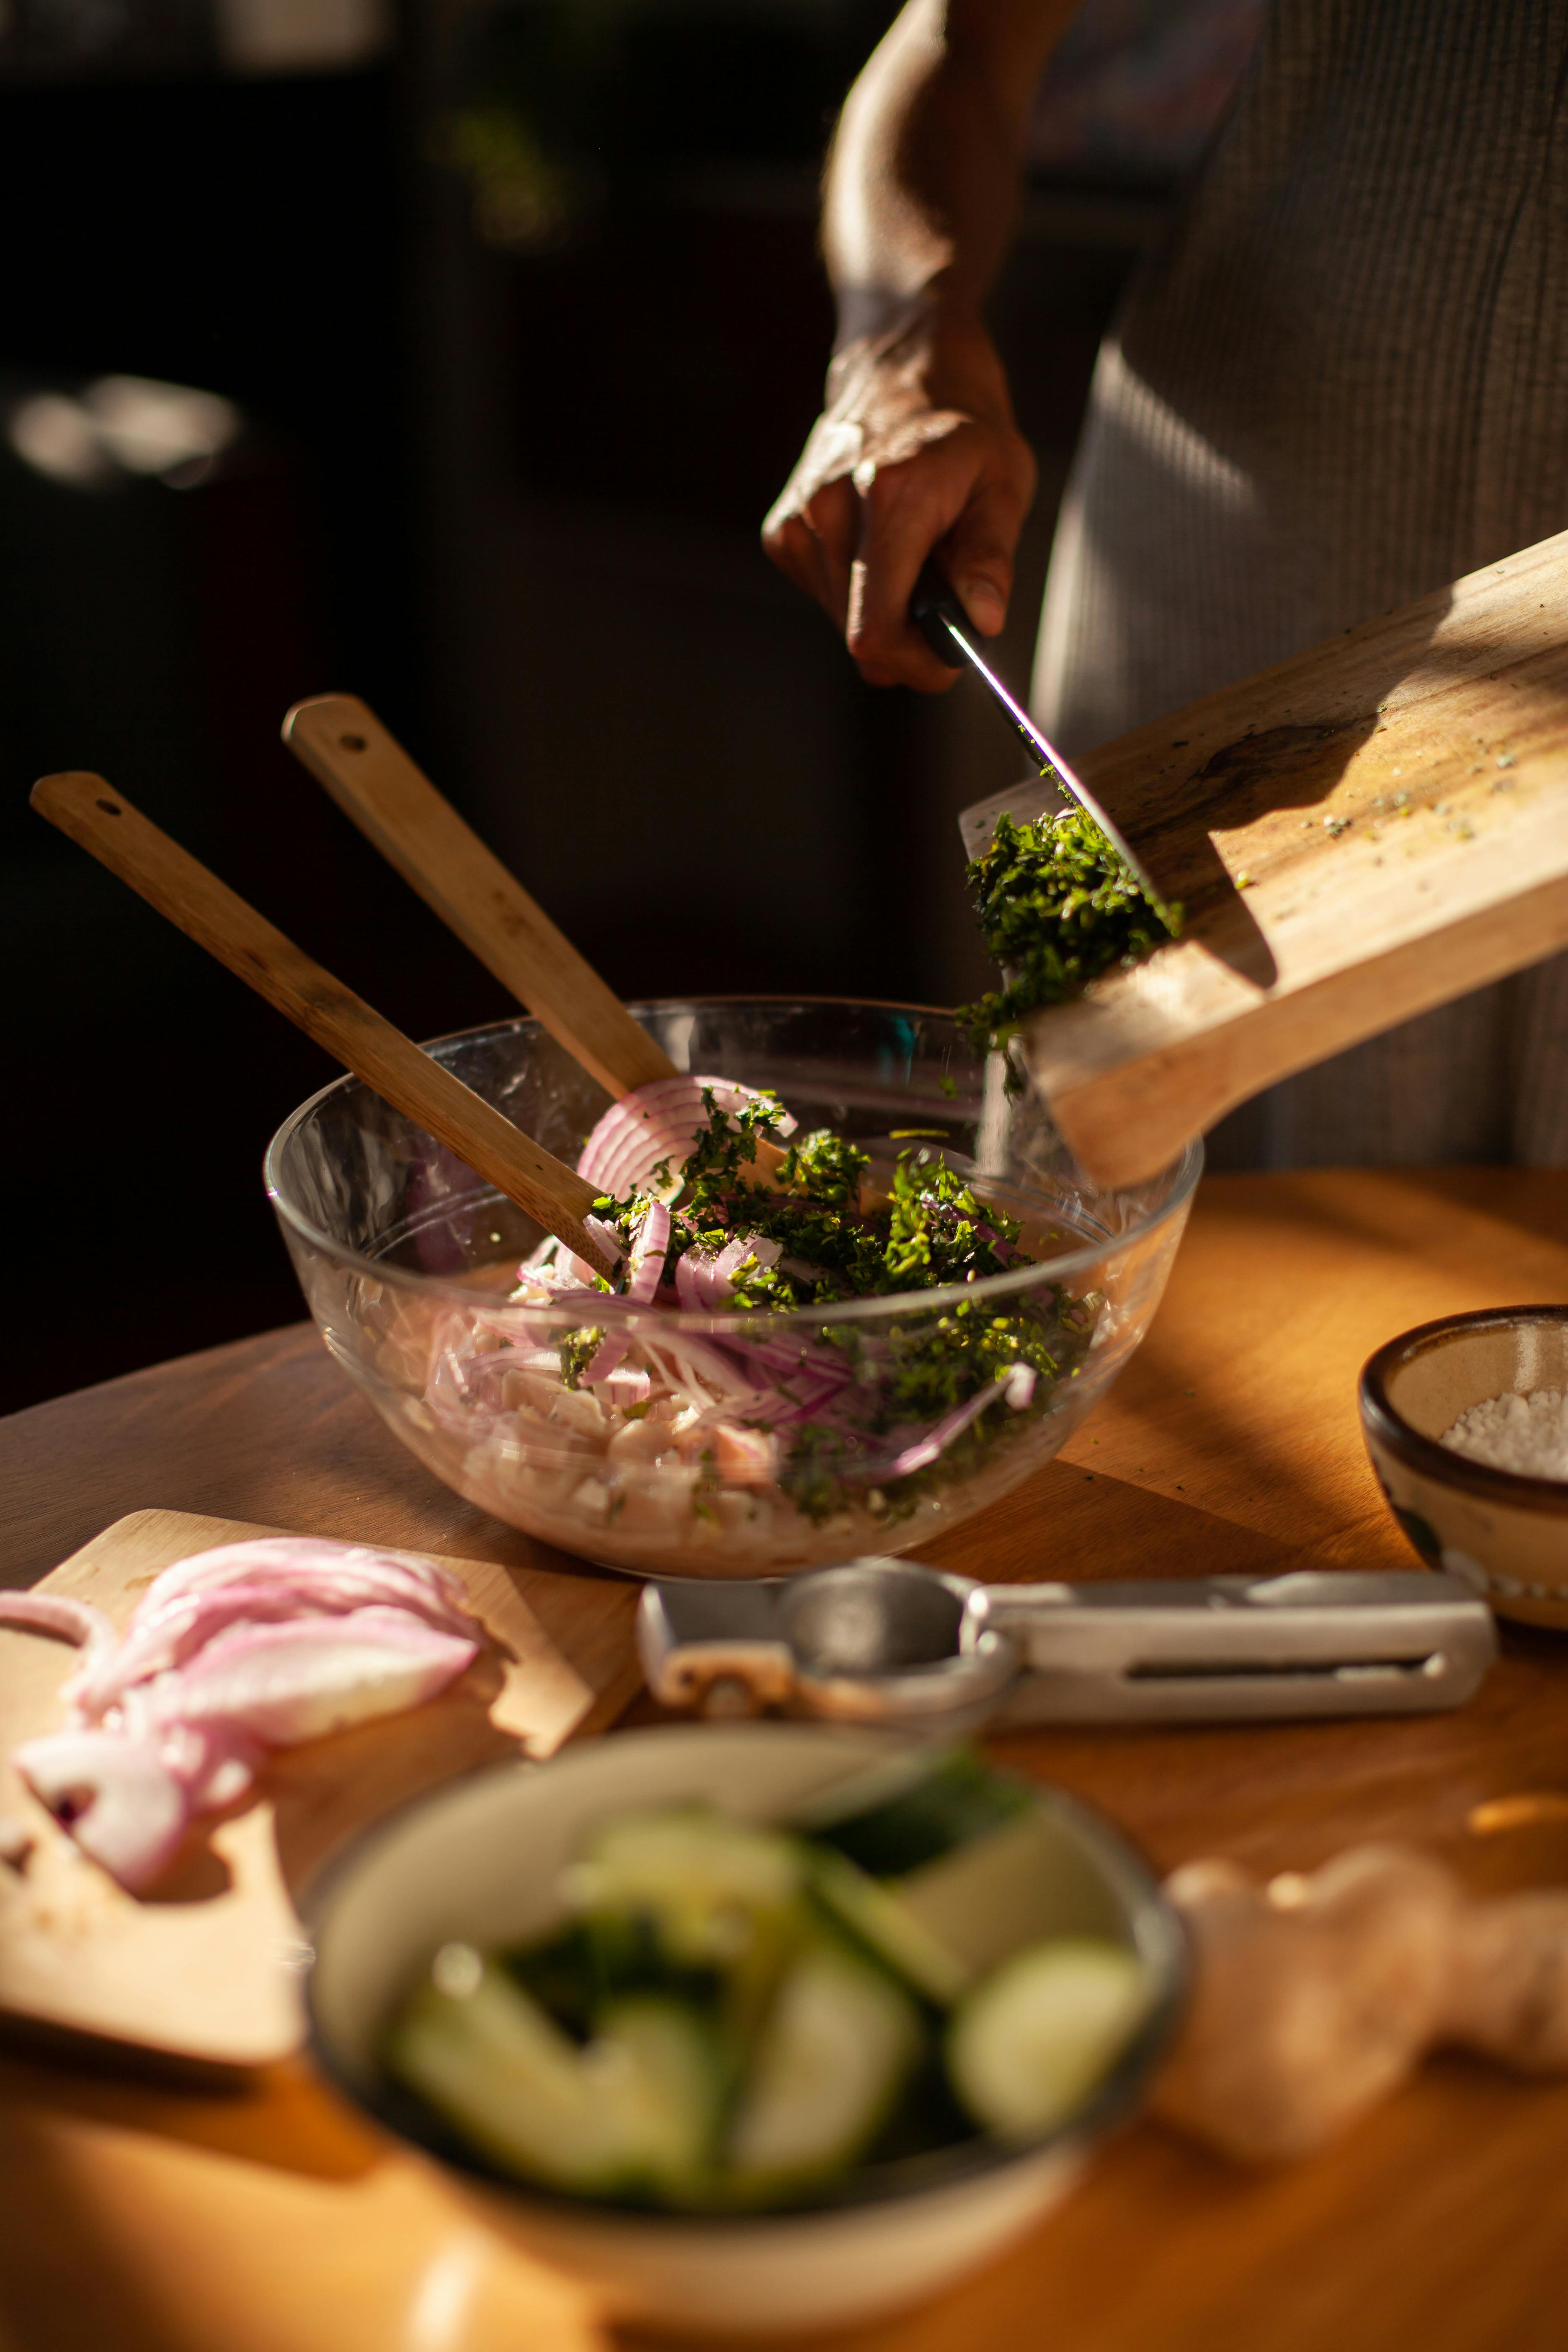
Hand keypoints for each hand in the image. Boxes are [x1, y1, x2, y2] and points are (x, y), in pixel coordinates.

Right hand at [763, 314, 1036, 690]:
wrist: (900, 368)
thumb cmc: (962, 427)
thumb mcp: (1003, 482)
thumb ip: (990, 557)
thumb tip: (980, 622)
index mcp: (890, 498)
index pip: (877, 633)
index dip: (916, 666)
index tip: (952, 659)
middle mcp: (830, 510)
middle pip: (861, 637)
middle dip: (911, 639)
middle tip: (948, 597)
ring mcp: (798, 521)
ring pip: (844, 623)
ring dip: (887, 611)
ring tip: (915, 555)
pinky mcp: (782, 532)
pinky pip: (825, 598)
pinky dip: (859, 591)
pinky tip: (880, 546)